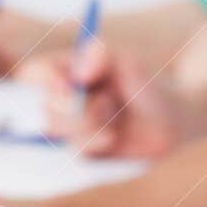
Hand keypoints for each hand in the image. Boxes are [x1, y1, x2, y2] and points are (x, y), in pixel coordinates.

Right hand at [41, 40, 183, 158]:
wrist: (172, 120)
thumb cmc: (148, 84)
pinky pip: (77, 151)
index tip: (67, 86)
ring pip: (61, 131)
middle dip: (76, 109)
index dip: (43, 80)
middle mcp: (63, 100)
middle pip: (46, 108)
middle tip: (106, 103)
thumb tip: (79, 71)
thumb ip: (103, 55)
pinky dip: (97, 143)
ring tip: (116, 118)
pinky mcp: (83, 152)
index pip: (34, 73)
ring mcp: (71, 128)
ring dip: (90, 125)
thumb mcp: (128, 62)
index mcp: (66, 72)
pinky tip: (114, 137)